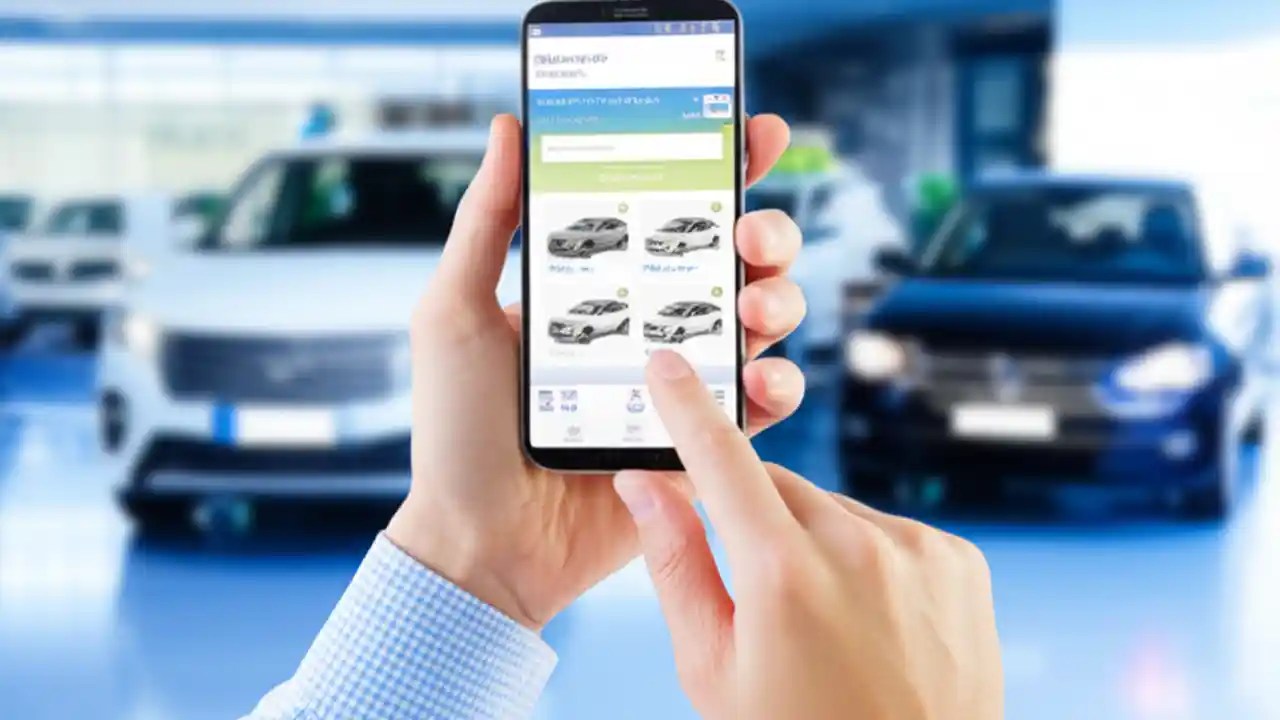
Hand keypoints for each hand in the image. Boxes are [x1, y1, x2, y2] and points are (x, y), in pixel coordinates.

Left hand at [386, 114, 806, 629]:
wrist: (482, 540)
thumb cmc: (457, 429)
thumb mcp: (455, 312)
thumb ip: (485, 223)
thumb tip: (508, 128)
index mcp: (600, 285)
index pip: (670, 210)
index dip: (721, 168)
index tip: (754, 136)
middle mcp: (649, 325)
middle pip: (735, 259)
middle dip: (765, 234)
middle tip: (751, 236)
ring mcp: (681, 382)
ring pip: (763, 322)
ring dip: (777, 301)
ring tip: (755, 310)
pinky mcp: (702, 442)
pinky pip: (762, 405)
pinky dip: (778, 385)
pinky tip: (761, 381)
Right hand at [615, 350, 1002, 719]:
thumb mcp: (712, 669)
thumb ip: (674, 565)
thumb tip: (643, 486)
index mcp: (782, 576)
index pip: (719, 461)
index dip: (686, 406)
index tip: (667, 365)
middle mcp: (856, 546)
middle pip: (775, 487)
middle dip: (752, 518)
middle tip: (757, 591)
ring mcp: (916, 548)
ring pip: (832, 508)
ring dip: (812, 540)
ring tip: (824, 621)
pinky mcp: (957, 558)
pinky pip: (886, 529)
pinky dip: (866, 557)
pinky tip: (870, 619)